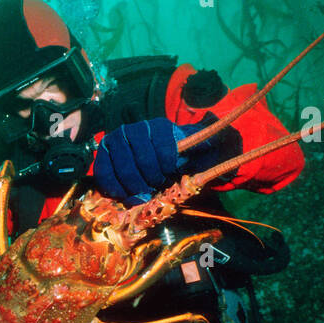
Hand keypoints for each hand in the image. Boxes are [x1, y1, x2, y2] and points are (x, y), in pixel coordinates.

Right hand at [93, 116, 243, 203]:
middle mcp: (135, 128)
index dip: (167, 169)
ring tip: (140, 194)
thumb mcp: (194, 151)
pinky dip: (113, 186)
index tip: (169, 176)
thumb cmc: (174, 157)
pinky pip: (104, 171)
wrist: (152, 154)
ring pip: (122, 168)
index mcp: (159, 128)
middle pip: (142, 161)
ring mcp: (116, 138)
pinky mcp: (103, 151)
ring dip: (133, 186)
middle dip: (150, 180)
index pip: (164, 151)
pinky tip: (122, 194)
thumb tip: (221, 142)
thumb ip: (203, 147)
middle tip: (154, 189)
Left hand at [93, 118, 183, 202]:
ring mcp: (139, 128)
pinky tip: (169, 170)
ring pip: (144, 162)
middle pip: (125, 171)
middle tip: (149, 191)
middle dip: (139, 187)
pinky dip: (168, 168)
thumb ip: (126, 192)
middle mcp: (119, 134)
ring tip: (160, 180)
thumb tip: (131, 201)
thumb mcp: (133, 182)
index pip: (104, 174)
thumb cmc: (150, 170)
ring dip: (155, 178)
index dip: (118, 192)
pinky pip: (164, 155)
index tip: (131, 199)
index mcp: (106, 149)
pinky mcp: (160, 126)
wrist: (177, 150)